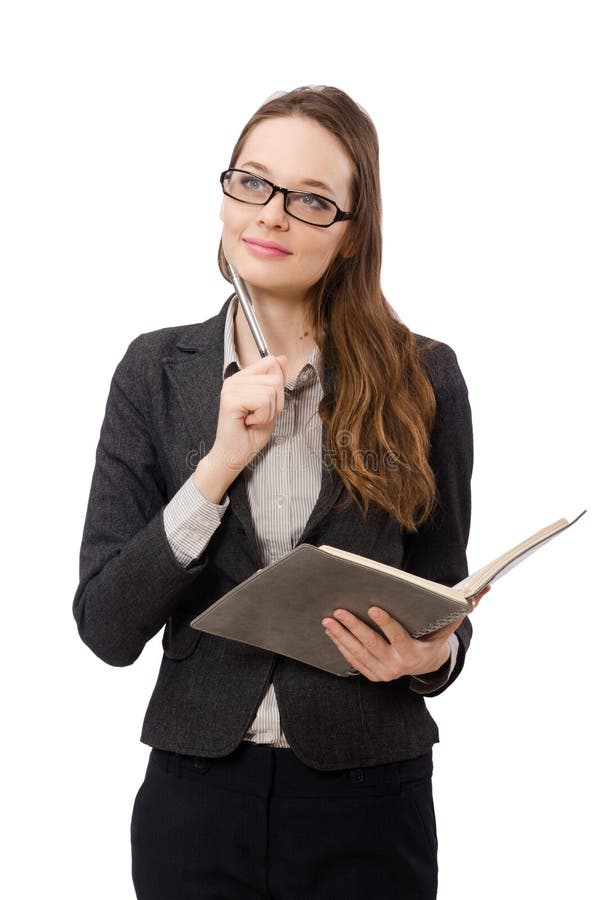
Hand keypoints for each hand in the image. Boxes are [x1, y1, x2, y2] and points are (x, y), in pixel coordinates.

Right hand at [208, 354, 287, 472]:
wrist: (233, 456)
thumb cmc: (249, 436)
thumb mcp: (271, 406)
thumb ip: (276, 382)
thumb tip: (283, 358)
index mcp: (243, 378)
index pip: (271, 362)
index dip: (279, 386)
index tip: (267, 405)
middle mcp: (234, 380)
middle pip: (275, 377)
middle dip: (276, 402)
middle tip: (260, 416)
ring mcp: (231, 388)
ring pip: (271, 390)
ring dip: (269, 411)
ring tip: (254, 420)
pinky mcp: (230, 399)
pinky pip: (263, 400)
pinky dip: (263, 416)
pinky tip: (249, 422)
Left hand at [321, 587, 488, 681]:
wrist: (426, 667)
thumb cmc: (434, 640)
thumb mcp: (448, 628)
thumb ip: (460, 611)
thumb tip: (483, 591)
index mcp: (413, 653)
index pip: (397, 637)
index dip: (385, 623)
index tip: (373, 607)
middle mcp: (397, 666)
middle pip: (371, 644)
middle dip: (353, 626)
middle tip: (338, 610)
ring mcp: (383, 672)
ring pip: (357, 652)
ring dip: (341, 636)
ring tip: (328, 619)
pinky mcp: (372, 675)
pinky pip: (353, 660)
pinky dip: (341, 646)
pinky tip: (331, 631)